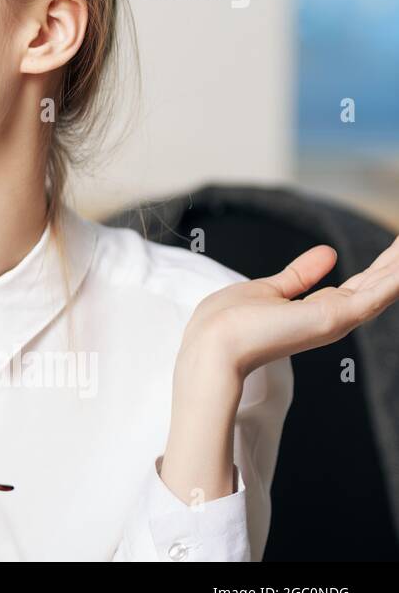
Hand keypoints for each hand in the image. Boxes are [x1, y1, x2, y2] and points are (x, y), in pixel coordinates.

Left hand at [181, 233, 398, 380]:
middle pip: (378, 283)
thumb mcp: (270, 289)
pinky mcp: (337, 317)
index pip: (361, 284)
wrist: (213, 345)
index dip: (381, 265)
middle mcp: (333, 316)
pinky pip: (379, 293)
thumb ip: (300, 275)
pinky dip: (396, 278)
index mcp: (318, 310)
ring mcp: (337, 318)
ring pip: (384, 287)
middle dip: (396, 262)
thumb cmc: (228, 323)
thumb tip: (329, 253)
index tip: (397, 247)